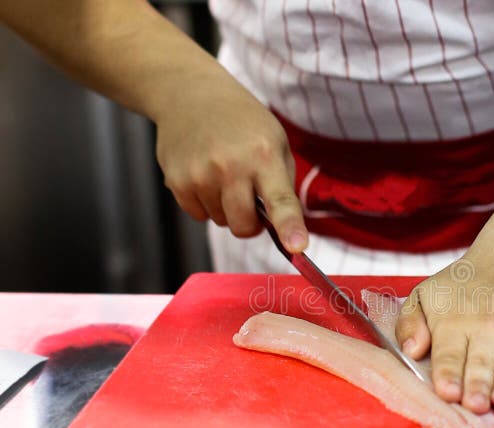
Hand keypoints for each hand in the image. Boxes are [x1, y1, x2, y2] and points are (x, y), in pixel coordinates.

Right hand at [154, 77, 306, 251]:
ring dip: (226, 208)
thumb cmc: (242, 122)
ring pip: (221, 222)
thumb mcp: (276, 142)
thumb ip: (282, 186)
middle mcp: (231, 166)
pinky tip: (205, 174)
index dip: (289, 227)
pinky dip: (204, 203)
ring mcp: (200, 175)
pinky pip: (199, 215)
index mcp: (264, 155)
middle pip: (244, 226)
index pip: (280, 201)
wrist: (190, 94)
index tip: (296, 247)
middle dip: (250, 223)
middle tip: (250, 198)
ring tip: (223, 173)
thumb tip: (285, 231)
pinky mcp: (176, 181)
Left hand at [395, 255, 493, 412]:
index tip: (448, 393)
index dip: (448, 375)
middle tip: (475, 405)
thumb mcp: (425, 295)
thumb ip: (409, 323)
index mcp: (452, 323)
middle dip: (477, 386)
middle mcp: (485, 326)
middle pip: (480, 363)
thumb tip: (411, 351)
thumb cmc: (464, 285)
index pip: (448, 356)